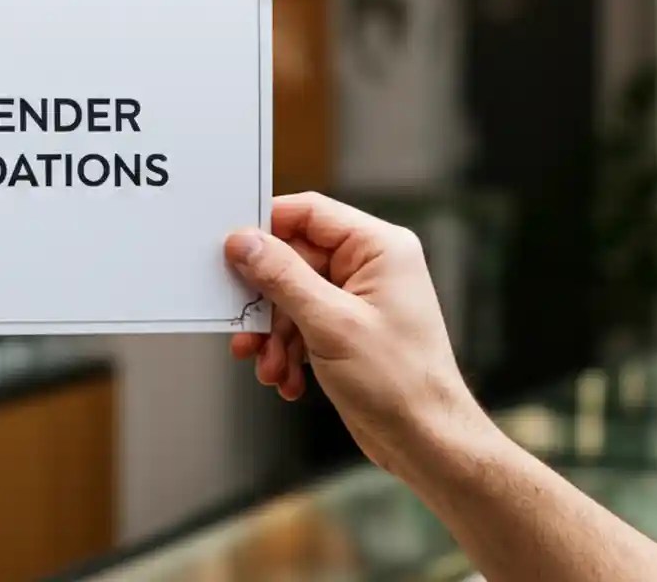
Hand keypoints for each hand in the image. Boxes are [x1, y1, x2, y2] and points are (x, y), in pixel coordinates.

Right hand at [224, 192, 482, 468]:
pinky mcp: (348, 328)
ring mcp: (359, 299)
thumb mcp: (329, 323)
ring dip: (274, 334)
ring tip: (270, 366)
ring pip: (291, 297)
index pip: (309, 214)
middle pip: (293, 260)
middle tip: (246, 329)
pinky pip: (301, 324)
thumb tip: (244, 242)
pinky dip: (287, 351)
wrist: (425, 441)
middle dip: (267, 303)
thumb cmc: (400, 383)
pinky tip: (287, 378)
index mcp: (379, 248)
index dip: (266, 229)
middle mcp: (370, 267)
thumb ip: (282, 276)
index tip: (231, 252)